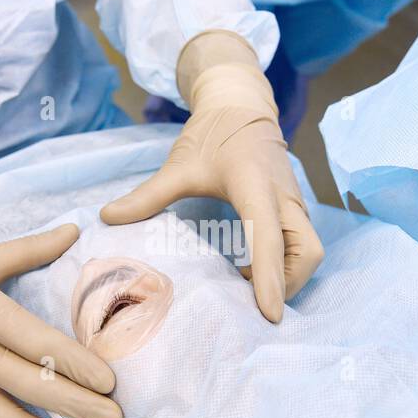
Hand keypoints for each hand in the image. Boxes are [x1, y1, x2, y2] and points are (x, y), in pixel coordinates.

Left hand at [101, 30, 323, 321]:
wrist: (241, 104)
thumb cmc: (213, 133)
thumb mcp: (179, 164)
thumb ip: (147, 195)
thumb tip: (108, 217)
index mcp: (256, 186)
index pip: (268, 239)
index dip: (270, 279)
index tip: (269, 314)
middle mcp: (284, 197)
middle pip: (307, 253)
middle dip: (287, 284)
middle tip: (252, 301)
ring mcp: (293, 202)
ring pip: (309, 251)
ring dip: (288, 276)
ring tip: (247, 286)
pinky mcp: (293, 206)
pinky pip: (301, 243)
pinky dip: (285, 264)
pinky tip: (251, 271)